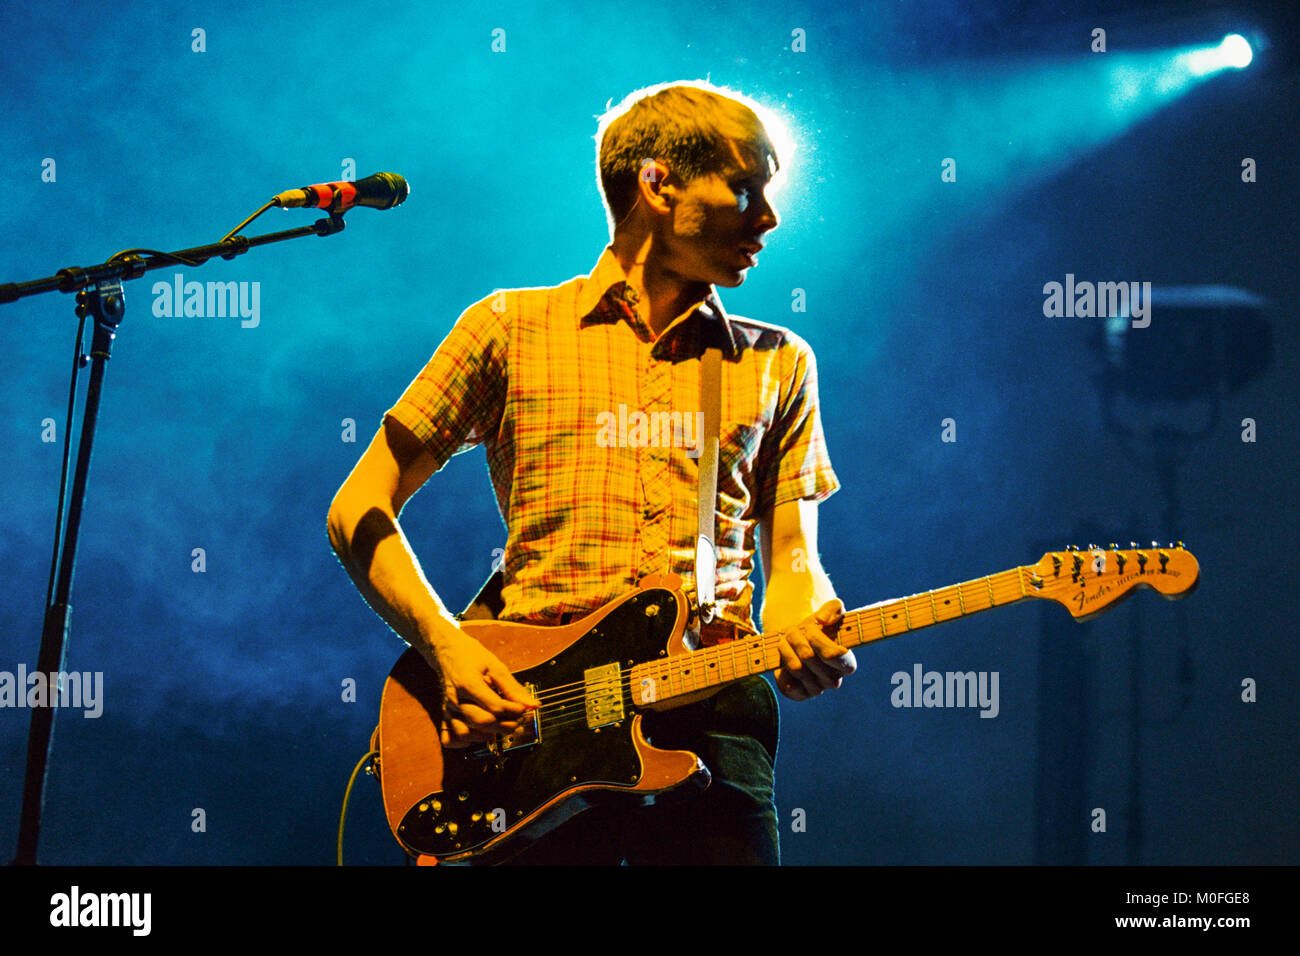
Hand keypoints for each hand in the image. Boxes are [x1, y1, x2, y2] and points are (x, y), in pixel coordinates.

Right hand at [424, 629, 539, 747]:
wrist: (447, 651)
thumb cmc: (471, 656)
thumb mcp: (495, 665)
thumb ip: (513, 688)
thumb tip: (532, 705)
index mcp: (468, 683)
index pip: (495, 707)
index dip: (514, 711)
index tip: (523, 709)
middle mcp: (455, 699)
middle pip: (483, 722)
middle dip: (504, 725)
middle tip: (516, 720)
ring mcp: (448, 710)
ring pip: (466, 734)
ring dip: (486, 735)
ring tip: (498, 726)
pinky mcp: (444, 717)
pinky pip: (450, 739)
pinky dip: (465, 742)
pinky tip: (478, 733)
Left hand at [773, 599, 855, 700]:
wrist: (798, 641)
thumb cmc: (818, 628)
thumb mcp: (830, 611)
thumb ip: (834, 608)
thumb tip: (823, 620)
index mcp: (847, 664)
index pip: (833, 654)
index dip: (817, 639)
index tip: (810, 627)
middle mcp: (834, 680)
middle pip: (808, 656)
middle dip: (796, 637)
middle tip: (792, 630)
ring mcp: (817, 690)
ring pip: (795, 666)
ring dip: (785, 647)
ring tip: (785, 639)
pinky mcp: (799, 695)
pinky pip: (786, 682)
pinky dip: (781, 664)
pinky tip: (785, 658)